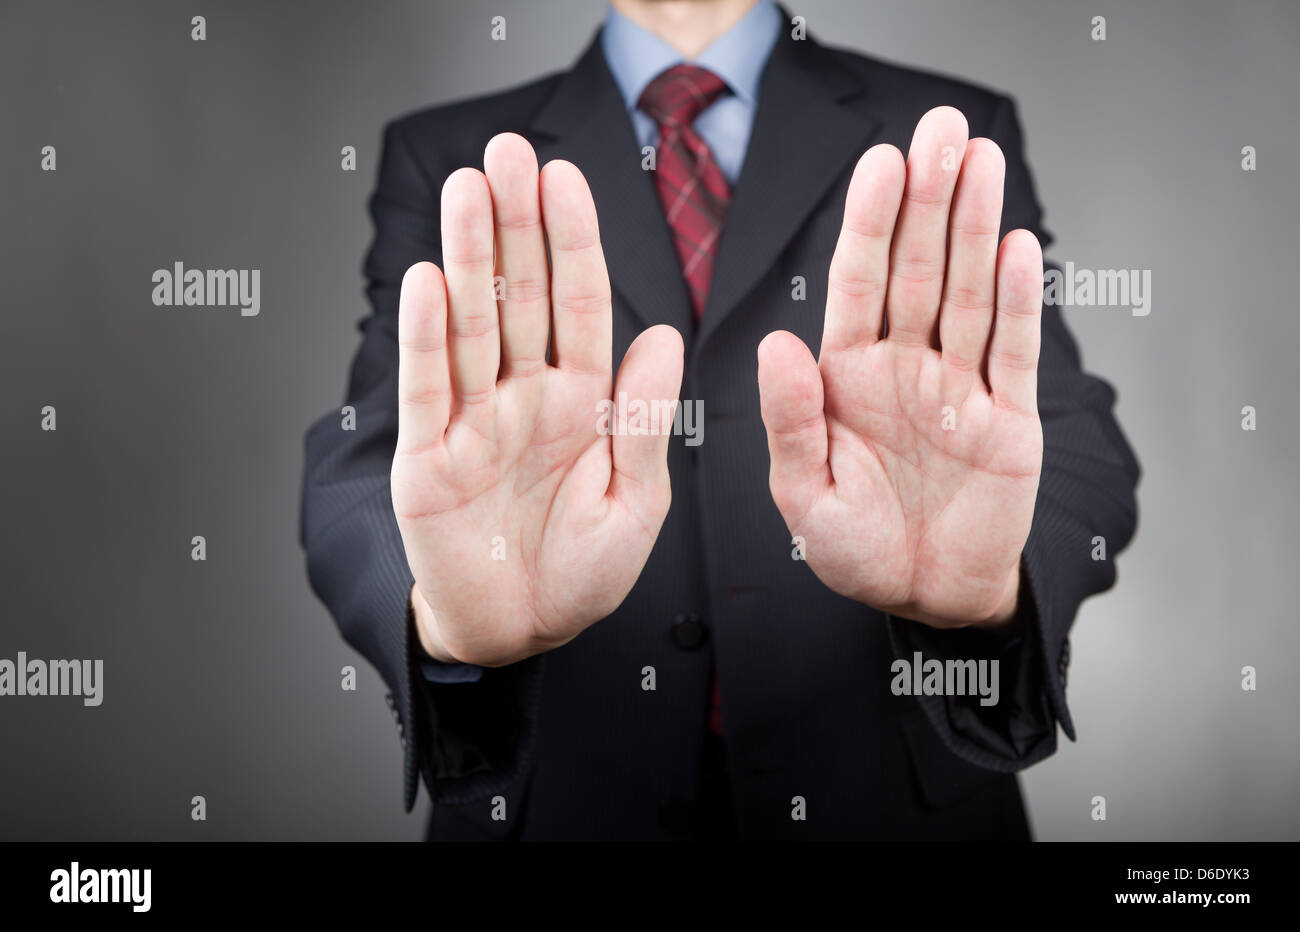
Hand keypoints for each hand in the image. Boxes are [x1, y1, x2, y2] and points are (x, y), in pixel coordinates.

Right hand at [392, 133, 682, 665]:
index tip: (565, 176)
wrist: (520, 629)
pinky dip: (426, 336)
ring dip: (468, 256)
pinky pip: (427, 387)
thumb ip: (643, 420)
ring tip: (466, 188)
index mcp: (583, 399)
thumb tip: (662, 335)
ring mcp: (473, 420)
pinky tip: (430, 278)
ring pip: (469, 324)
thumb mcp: (634, 501)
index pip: (578, 304)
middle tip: (505, 151)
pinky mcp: (425, 456)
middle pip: (518, 295)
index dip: (573, 241)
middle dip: (515, 223)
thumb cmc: (584, 572)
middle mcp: (525, 395)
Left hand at [757, 107, 1042, 628]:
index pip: (857, 286)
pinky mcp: (1009, 418)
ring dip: (977, 228)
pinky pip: (1014, 352)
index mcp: (846, 378)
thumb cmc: (854, 549)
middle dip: (929, 200)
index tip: (879, 162)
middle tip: (943, 128)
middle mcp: (904, 368)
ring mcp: (959, 387)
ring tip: (983, 159)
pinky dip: (1017, 303)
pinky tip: (1017, 247)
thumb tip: (778, 343)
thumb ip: (791, 421)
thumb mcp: (805, 495)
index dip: (869, 224)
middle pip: (917, 271)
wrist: (924, 596)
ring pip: (968, 294)